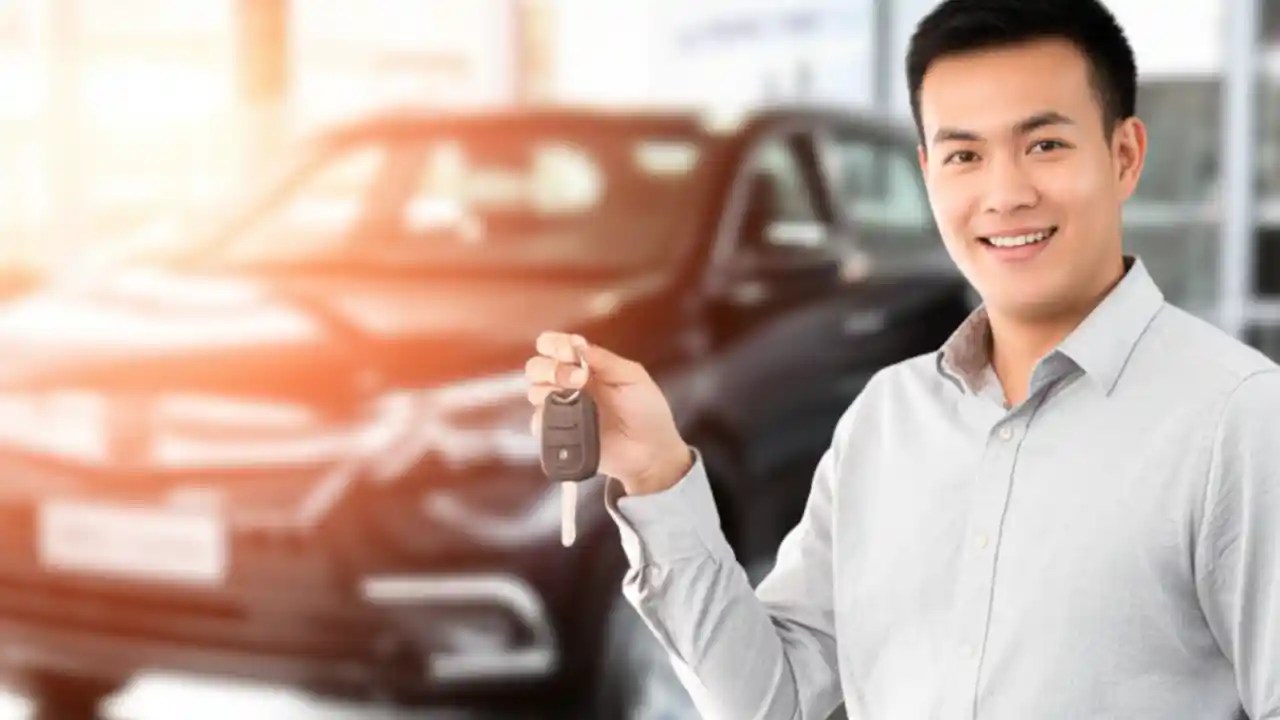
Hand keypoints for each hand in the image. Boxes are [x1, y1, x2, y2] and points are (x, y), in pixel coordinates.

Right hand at [526, 332, 692, 495]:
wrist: (651, 453)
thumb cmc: (647, 411)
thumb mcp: (632, 377)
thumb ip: (604, 360)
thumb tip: (576, 344)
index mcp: (586, 366)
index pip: (555, 346)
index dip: (554, 344)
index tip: (569, 351)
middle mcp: (568, 385)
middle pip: (537, 367)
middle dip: (551, 367)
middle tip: (578, 378)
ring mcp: (562, 410)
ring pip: (534, 392)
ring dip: (548, 390)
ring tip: (574, 398)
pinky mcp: (558, 435)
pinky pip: (538, 423)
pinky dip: (545, 418)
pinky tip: (564, 420)